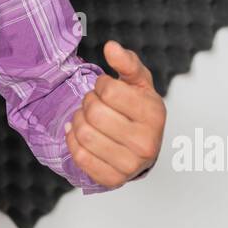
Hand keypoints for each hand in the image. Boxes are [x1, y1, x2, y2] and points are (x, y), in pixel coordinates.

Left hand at [64, 39, 165, 188]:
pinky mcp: (112, 180)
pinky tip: (79, 134)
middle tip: (94, 104)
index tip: (106, 89)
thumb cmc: (138, 110)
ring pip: (84, 134)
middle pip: (94, 113)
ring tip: (87, 118)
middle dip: (88, 102)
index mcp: (155, 113)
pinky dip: (72, 141)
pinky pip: (79, 156)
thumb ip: (126, 62)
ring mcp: (130, 165)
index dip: (101, 85)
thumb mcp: (138, 82)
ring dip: (78, 120)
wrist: (142, 147)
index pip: (109, 91)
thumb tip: (111, 47)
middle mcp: (147, 143)